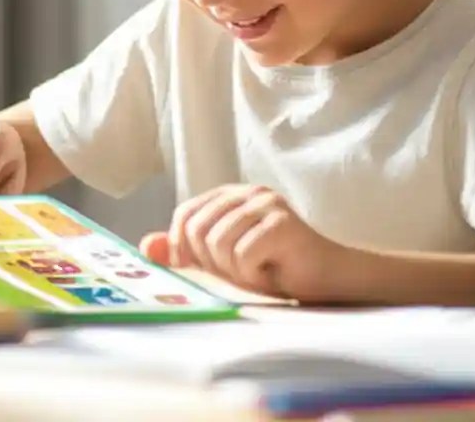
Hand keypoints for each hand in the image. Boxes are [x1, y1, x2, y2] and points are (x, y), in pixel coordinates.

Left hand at [140, 185, 341, 299]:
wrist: (327, 281)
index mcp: (230, 196)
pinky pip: (243, 255)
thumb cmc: (274, 270)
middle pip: (197, 229)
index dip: (183, 247)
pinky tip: (272, 273)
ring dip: (235, 271)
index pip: (185, 214)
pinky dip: (253, 274)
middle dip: (212, 263)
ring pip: (218, 244)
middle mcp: (248, 192)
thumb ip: (185, 250)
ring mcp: (267, 204)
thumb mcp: (220, 261)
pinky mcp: (283, 224)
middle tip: (241, 271)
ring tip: (259, 271)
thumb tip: (147, 245)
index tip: (203, 268)